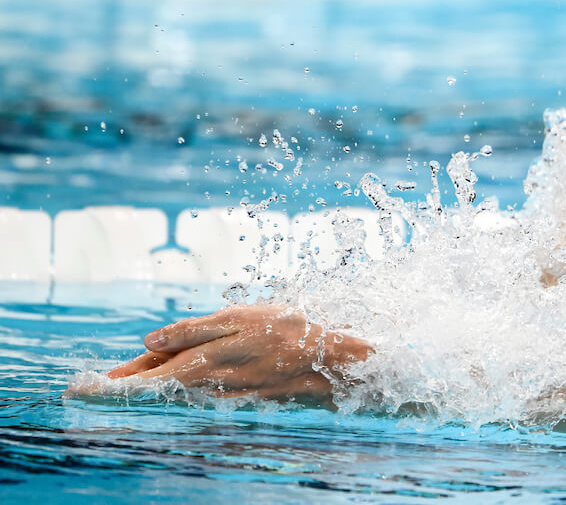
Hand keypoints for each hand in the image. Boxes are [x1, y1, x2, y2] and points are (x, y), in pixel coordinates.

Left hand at [102, 304, 371, 405]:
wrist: (330, 357)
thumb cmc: (285, 328)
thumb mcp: (238, 318)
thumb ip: (194, 330)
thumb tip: (150, 338)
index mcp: (207, 358)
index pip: (151, 373)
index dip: (118, 382)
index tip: (83, 388)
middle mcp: (211, 381)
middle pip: (158, 386)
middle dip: (122, 388)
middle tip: (85, 390)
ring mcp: (224, 393)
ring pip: (176, 391)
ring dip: (147, 387)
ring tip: (117, 384)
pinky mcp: (239, 398)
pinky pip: (201, 395)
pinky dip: (179, 390)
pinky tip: (165, 384)